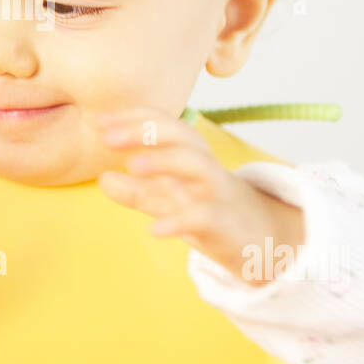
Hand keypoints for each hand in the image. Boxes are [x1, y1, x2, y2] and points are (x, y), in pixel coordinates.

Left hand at [95, 106, 304, 285]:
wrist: (261, 244)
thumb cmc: (212, 214)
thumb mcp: (172, 203)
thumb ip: (138, 191)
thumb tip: (102, 179)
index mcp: (192, 157)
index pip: (166, 125)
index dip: (135, 118)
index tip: (101, 121)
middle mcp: (206, 169)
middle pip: (183, 136)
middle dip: (145, 130)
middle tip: (108, 138)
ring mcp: (218, 194)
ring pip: (199, 166)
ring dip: (165, 161)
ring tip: (133, 166)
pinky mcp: (226, 225)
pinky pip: (205, 217)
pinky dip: (179, 221)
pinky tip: (154, 230)